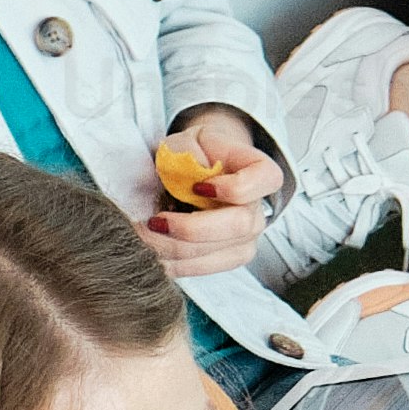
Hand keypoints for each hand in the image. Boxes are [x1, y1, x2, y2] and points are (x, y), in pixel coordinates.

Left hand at [147, 106, 283, 277]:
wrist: (199, 170)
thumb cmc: (195, 153)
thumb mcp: (187, 140)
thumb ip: (187, 151)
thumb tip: (187, 176)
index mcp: (260, 171)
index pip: (266, 179)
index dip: (234, 187)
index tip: (198, 186)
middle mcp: (259, 209)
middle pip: (238, 225)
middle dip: (191, 228)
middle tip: (155, 221)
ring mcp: (248, 239)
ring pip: (216, 253)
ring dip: (173, 248)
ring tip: (143, 236)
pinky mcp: (229, 258)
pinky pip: (203, 269)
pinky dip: (173, 262)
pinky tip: (152, 251)